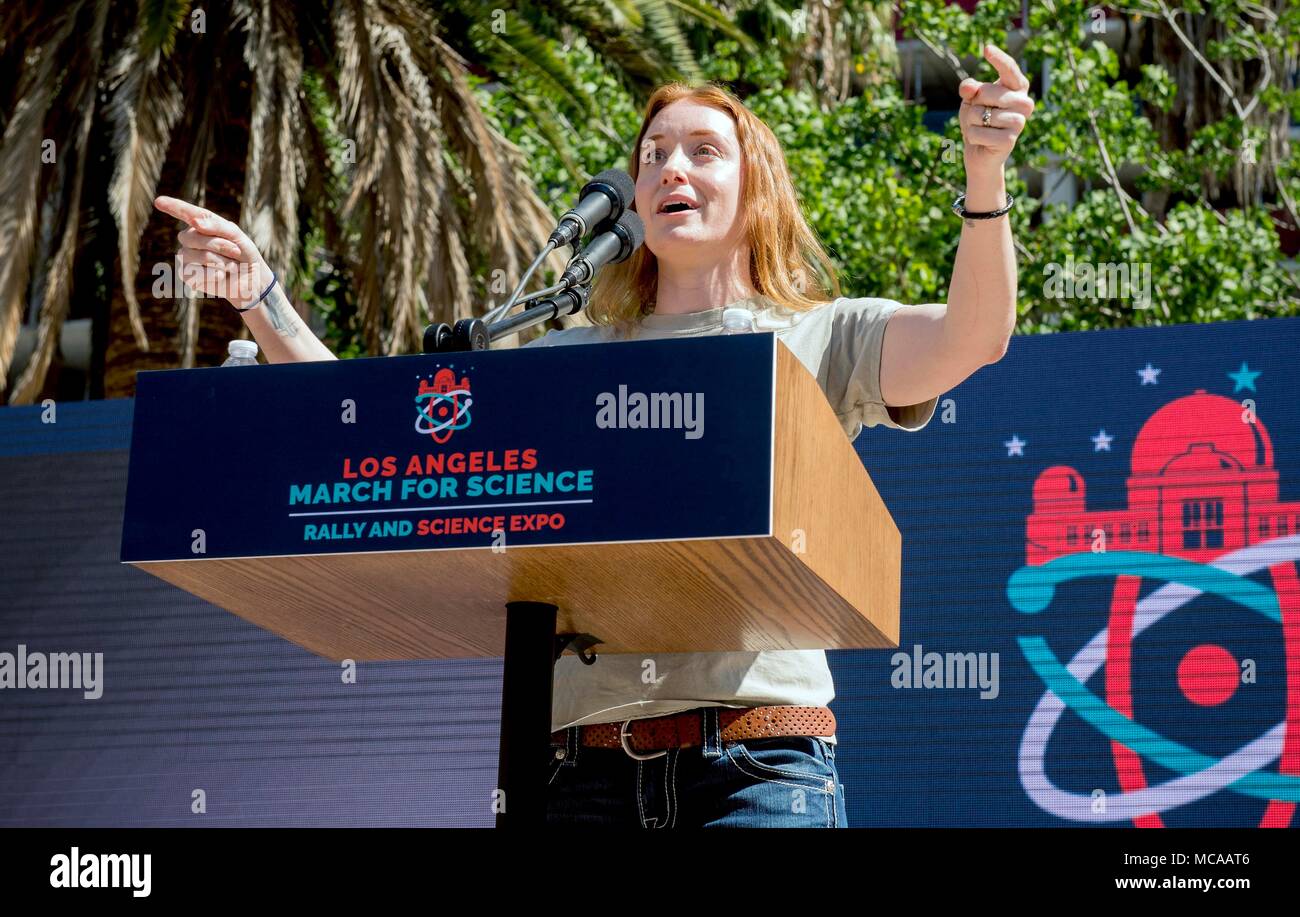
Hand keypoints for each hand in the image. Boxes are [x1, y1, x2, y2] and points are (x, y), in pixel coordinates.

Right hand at [153, 196, 272, 308]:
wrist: (251, 280)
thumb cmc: (243, 255)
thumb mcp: (236, 236)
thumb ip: (217, 226)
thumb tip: (196, 222)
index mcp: (200, 225)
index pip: (185, 213)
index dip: (173, 207)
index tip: (159, 201)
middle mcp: (189, 240)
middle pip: (193, 236)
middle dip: (219, 244)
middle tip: (235, 252)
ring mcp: (186, 257)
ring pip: (196, 255)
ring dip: (220, 262)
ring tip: (230, 266)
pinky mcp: (187, 276)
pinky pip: (196, 273)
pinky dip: (215, 275)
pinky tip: (221, 276)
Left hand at [957, 44, 1034, 180]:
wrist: (980, 151)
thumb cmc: (978, 120)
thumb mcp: (970, 100)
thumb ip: (969, 89)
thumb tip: (969, 87)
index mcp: (1017, 88)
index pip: (1009, 69)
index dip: (999, 59)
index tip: (986, 48)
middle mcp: (1024, 102)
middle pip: (988, 92)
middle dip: (974, 102)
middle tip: (978, 114)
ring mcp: (1020, 121)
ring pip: (981, 113)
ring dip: (971, 121)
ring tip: (980, 128)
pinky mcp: (1010, 139)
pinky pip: (980, 132)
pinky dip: (972, 136)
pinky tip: (981, 140)